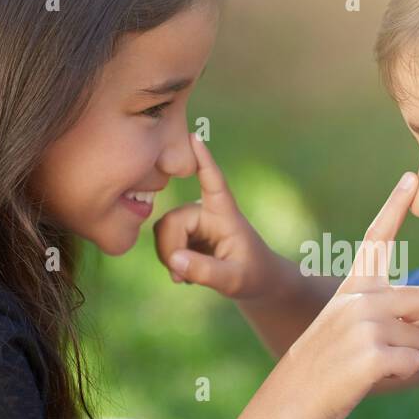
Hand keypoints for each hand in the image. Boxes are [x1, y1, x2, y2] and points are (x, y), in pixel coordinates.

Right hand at [153, 134, 284, 298]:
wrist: (256, 282)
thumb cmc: (253, 276)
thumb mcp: (234, 280)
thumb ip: (206, 271)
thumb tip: (174, 261)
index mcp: (225, 214)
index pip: (213, 182)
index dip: (203, 161)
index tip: (194, 136)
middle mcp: (206, 211)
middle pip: (172, 220)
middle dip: (171, 250)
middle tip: (182, 279)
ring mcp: (193, 221)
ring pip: (162, 231)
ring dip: (169, 257)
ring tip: (187, 278)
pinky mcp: (185, 232)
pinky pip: (163, 241)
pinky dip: (170, 261)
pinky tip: (184, 274)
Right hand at [276, 171, 418, 418]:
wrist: (293, 400)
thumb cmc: (332, 368)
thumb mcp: (363, 335)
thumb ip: (405, 322)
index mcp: (353, 287)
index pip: (377, 239)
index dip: (395, 206)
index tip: (412, 178)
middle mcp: (358, 299)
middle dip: (418, 326)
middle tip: (381, 345)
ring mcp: (365, 325)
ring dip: (409, 354)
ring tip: (370, 362)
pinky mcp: (373, 355)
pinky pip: (418, 361)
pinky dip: (404, 374)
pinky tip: (371, 377)